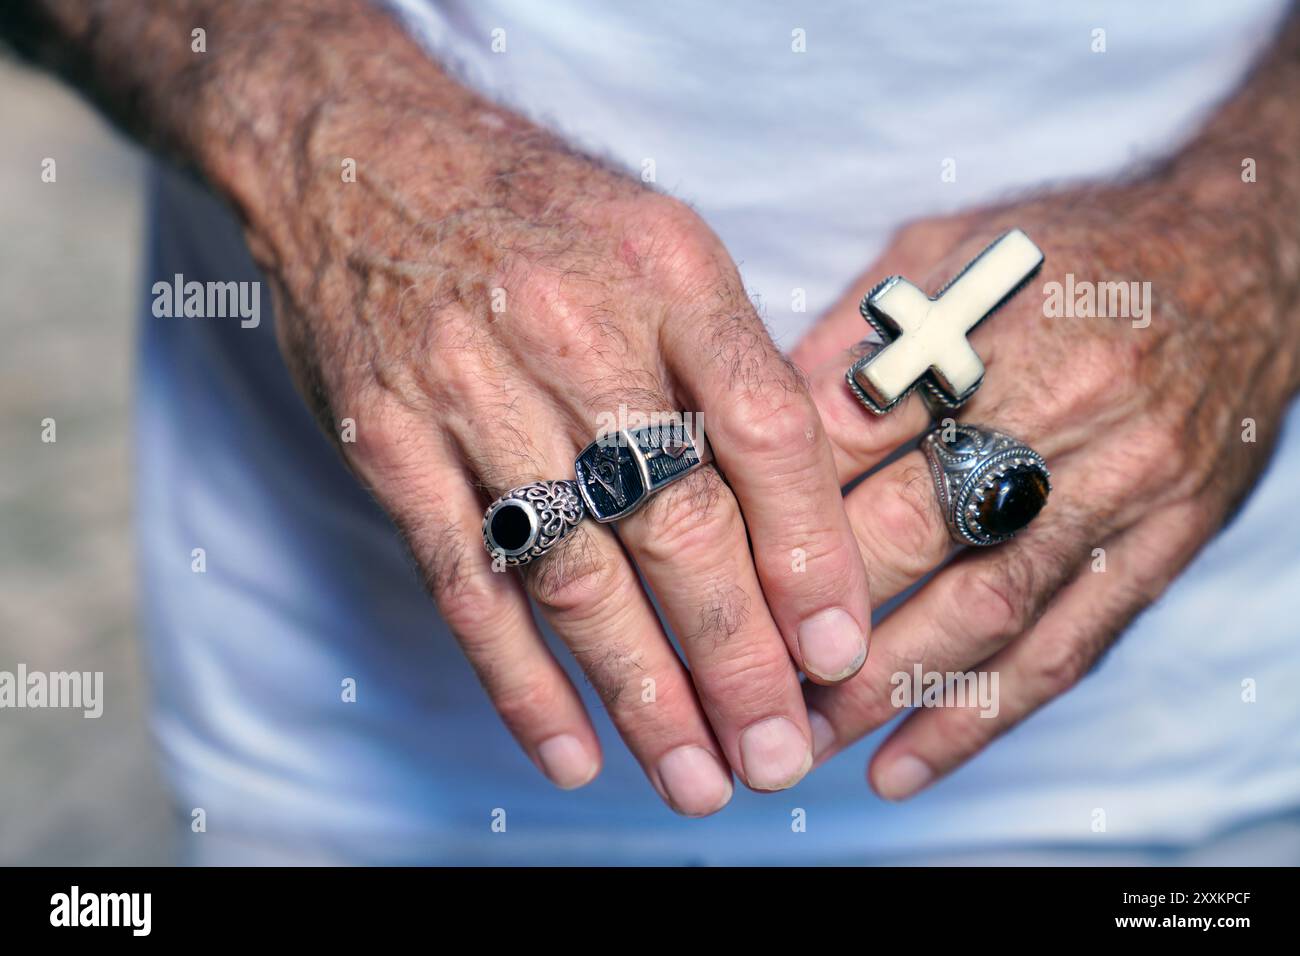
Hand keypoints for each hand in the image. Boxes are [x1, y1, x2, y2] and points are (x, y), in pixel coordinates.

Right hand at [197, 10, 872, 814]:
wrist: (362, 156)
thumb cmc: (538, 214)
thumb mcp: (660, 246)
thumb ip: (730, 367)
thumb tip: (803, 523)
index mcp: (666, 271)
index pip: (764, 433)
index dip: (810, 554)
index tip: (838, 652)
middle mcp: (571, 328)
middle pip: (676, 522)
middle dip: (737, 655)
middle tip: (776, 755)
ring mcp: (469, 388)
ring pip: (574, 570)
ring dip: (641, 691)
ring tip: (693, 777)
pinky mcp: (389, 440)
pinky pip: (465, 581)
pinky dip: (519, 680)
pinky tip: (570, 752)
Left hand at [792, 173, 1299, 797]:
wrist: (1244, 258)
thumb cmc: (1074, 250)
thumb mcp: (951, 250)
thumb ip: (856, 334)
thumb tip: (757, 414)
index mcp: (992, 329)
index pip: (849, 435)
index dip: (767, 508)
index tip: (702, 567)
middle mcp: (1061, 412)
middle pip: (911, 528)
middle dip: (812, 610)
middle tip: (733, 672)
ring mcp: (1120, 487)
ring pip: (984, 607)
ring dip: (885, 687)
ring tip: (803, 738)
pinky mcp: (1160, 544)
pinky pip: (1067, 645)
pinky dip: (982, 713)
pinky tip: (908, 762)